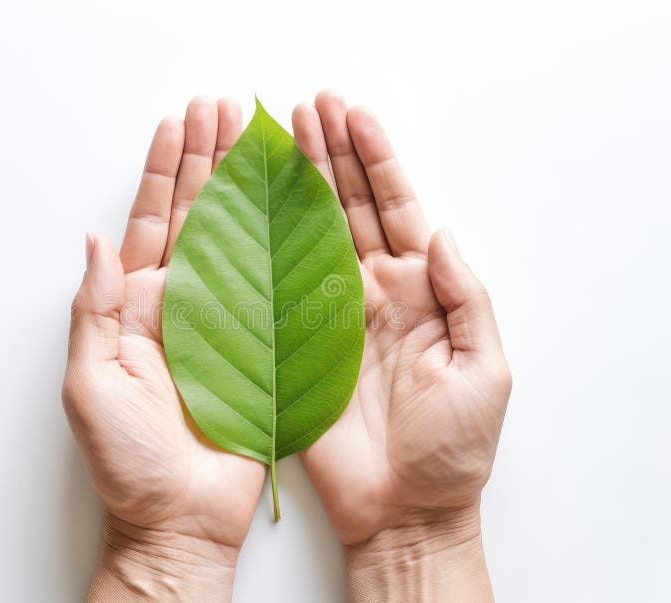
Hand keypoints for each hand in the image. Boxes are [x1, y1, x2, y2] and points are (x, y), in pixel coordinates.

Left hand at [62, 96, 264, 600]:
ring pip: (238, 242)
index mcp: (140, 308)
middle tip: (222, 110)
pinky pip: (275, 287)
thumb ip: (93, 312)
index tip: (178, 123)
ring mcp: (226, 323)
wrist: (179, 520)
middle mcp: (184, 306)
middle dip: (208, 163)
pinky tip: (293, 210)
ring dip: (246, 191)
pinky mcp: (263, 347)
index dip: (163, 172)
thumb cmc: (127, 462)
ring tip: (257, 140)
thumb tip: (92, 241)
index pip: (151, 224)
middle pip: (196, 219)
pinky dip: (285, 246)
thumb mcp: (92, 386)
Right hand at [292, 91, 510, 599]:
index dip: (376, 162)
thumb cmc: (453, 448)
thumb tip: (441, 235)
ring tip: (279, 136)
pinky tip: (251, 209)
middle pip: (347, 210)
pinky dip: (264, 246)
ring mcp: (331, 316)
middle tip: (307, 108)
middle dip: (329, 156)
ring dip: (296, 186)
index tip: (354, 116)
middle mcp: (372, 293)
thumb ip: (466, 299)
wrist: (404, 510)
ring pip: (310, 237)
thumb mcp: (484, 370)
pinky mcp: (296, 345)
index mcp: (419, 293)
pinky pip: (278, 287)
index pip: (395, 211)